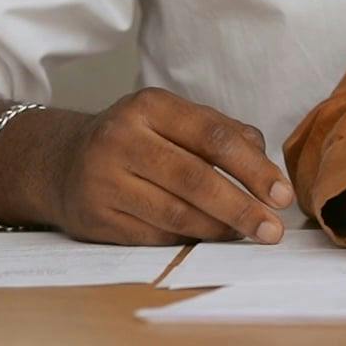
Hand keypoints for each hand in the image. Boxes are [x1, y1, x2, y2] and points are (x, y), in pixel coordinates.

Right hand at [43, 88, 292, 244]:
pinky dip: (188, 239)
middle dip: (241, 207)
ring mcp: (104, 178)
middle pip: (194, 177)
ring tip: (247, 234)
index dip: (253, 168)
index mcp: (150, 106)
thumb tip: (265, 160)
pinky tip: (211, 238)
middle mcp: (122, 138)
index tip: (282, 194)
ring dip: (219, 228)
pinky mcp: (96, 216)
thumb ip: (222, 132)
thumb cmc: (136, 139)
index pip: (213, 136)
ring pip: (175, 212)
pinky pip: (154, 235)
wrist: (63, 162)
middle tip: (272, 229)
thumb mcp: (172, 120)